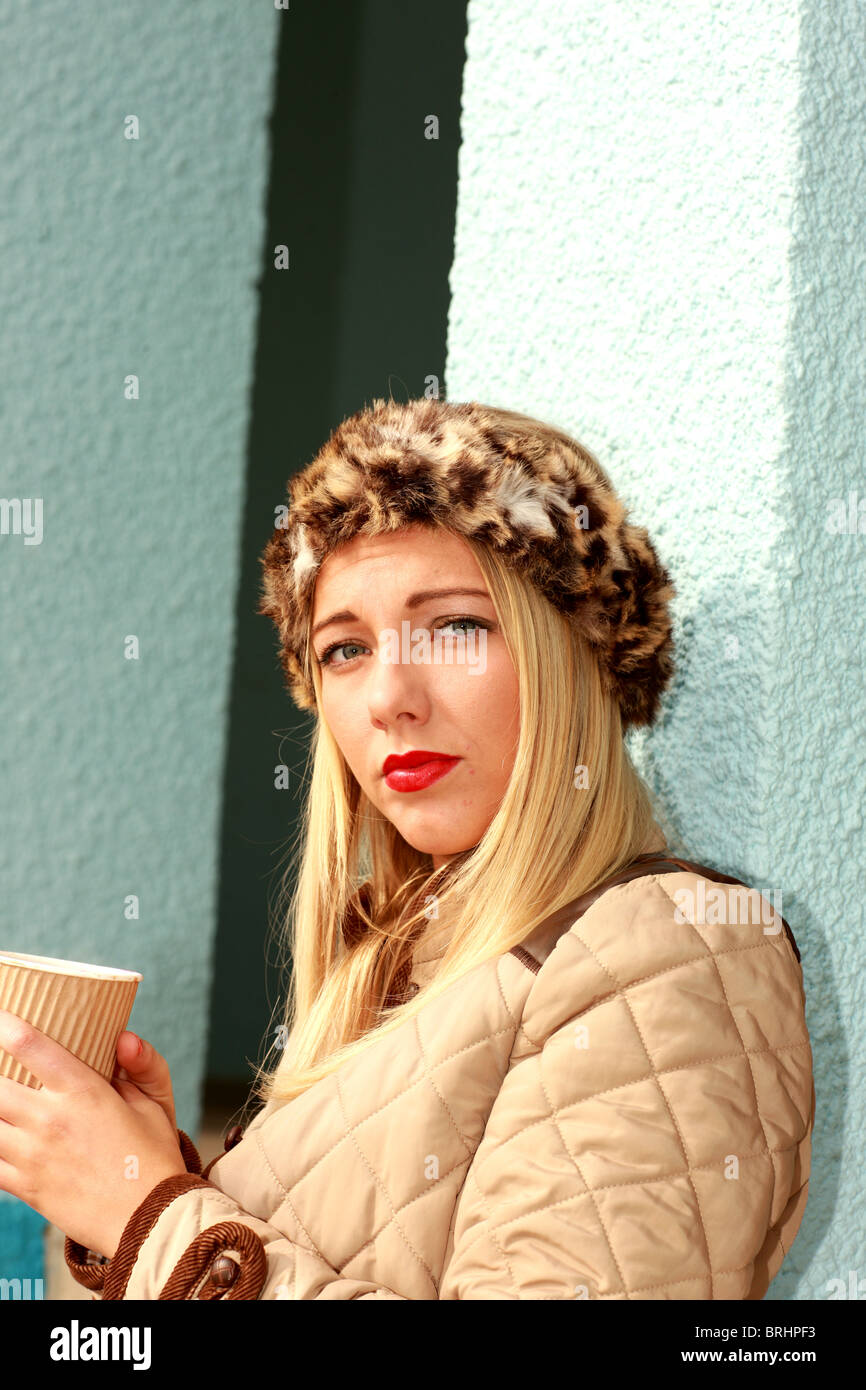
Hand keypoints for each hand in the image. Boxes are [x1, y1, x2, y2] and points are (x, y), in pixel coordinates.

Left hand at [0, 1008, 187, 1258]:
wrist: (149, 1221)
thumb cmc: (154, 1158)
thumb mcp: (155, 1104)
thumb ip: (141, 1064)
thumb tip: (123, 1036)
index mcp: (83, 1092)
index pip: (31, 1046)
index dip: (5, 1025)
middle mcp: (50, 1119)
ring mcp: (32, 1154)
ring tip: (1, 1101)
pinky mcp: (25, 1185)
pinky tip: (0, 1135)